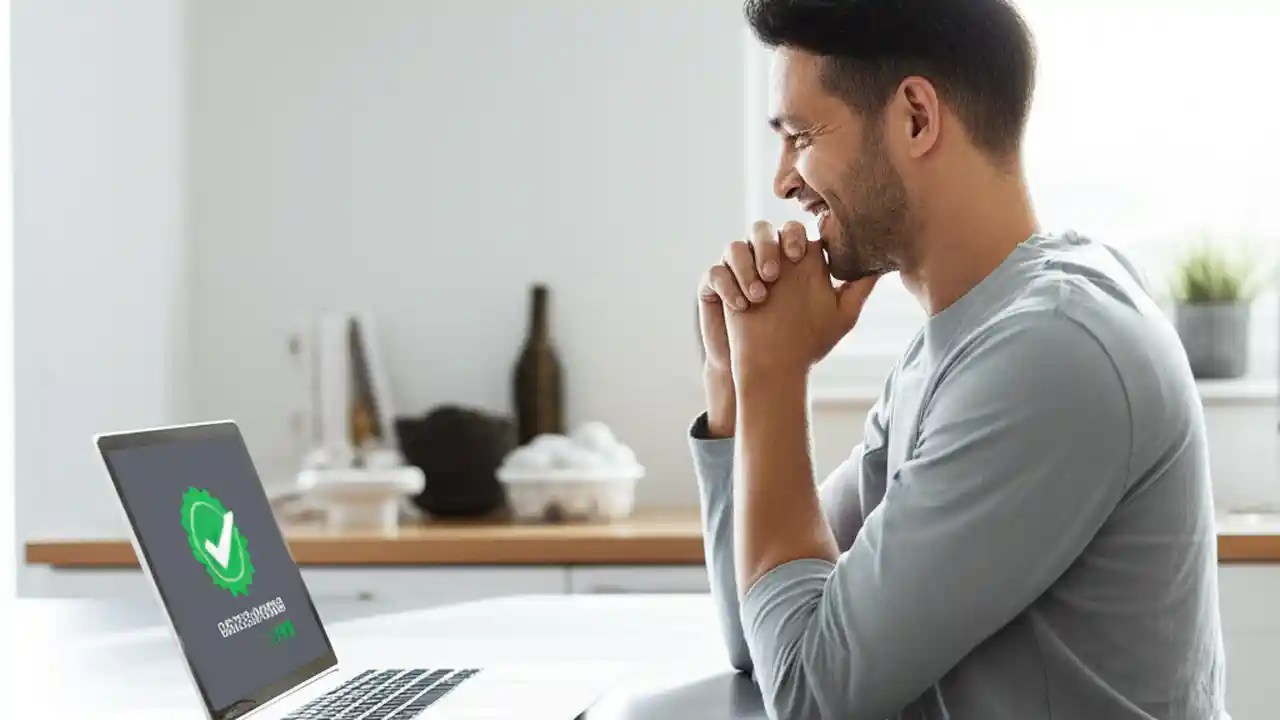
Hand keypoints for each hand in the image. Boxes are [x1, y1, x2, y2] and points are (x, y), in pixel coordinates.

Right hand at [725, 237, 878, 383]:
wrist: (772, 369)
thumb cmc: (810, 341)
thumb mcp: (842, 314)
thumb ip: (861, 286)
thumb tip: (884, 262)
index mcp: (795, 260)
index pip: (794, 232)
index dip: (796, 236)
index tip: (801, 254)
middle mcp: (767, 260)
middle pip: (763, 230)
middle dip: (769, 245)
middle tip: (778, 272)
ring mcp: (740, 272)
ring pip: (735, 246)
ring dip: (746, 265)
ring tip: (761, 293)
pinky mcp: (718, 288)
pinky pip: (715, 273)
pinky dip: (728, 285)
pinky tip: (742, 305)